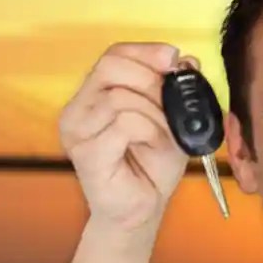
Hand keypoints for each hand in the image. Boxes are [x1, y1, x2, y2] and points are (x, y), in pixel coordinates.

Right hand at [59, 42, 194, 234]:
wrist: (144, 209)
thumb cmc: (153, 164)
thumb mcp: (171, 117)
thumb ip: (176, 88)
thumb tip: (186, 61)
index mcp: (92, 96)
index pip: (113, 55)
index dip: (146, 52)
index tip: (174, 60)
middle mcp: (77, 110)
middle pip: (111, 67)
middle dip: (152, 82)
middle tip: (170, 106)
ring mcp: (76, 132)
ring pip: (121, 97)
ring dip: (155, 115)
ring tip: (160, 137)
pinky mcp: (86, 154)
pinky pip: (124, 123)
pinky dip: (149, 132)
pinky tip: (151, 147)